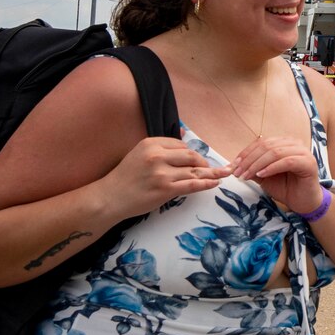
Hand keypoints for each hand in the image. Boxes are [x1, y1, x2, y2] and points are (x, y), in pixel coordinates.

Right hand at [100, 137, 231, 218]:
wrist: (109, 198)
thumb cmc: (125, 177)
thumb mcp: (139, 153)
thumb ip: (160, 147)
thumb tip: (184, 136)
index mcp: (151, 144)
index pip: (181, 145)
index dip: (191, 153)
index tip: (197, 160)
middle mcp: (157, 156)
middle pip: (191, 156)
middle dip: (203, 162)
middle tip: (212, 168)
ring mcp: (162, 173)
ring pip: (194, 170)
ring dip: (212, 173)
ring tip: (225, 173)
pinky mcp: (165, 189)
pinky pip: (192, 184)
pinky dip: (206, 183)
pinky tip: (215, 183)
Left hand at [232, 136, 323, 214]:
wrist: (303, 202)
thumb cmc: (286, 188)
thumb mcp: (264, 177)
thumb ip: (253, 169)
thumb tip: (234, 166)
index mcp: (284, 143)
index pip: (262, 142)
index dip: (246, 153)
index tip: (233, 166)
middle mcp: (294, 144)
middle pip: (267, 146)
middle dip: (249, 160)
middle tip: (238, 173)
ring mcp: (303, 152)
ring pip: (276, 152)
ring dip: (258, 164)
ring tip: (247, 175)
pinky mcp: (308, 163)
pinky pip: (288, 161)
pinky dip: (272, 167)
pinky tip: (262, 174)